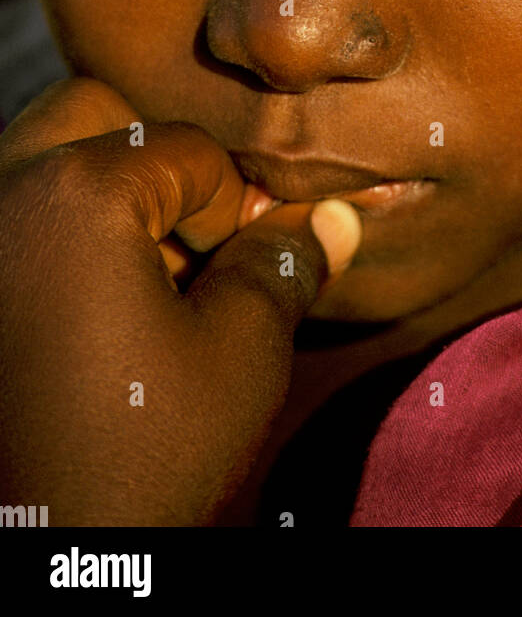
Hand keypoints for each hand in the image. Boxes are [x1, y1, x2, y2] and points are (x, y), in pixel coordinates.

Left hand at [0, 78, 360, 524]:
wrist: (46, 561)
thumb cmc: (139, 455)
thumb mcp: (240, 354)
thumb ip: (283, 264)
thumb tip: (333, 218)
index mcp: (76, 194)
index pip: (187, 151)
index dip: (233, 207)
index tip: (241, 264)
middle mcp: (1, 196)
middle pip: (91, 116)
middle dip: (150, 164)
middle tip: (184, 241)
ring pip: (38, 163)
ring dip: (95, 195)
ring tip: (138, 278)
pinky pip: (10, 223)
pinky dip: (51, 240)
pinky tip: (87, 312)